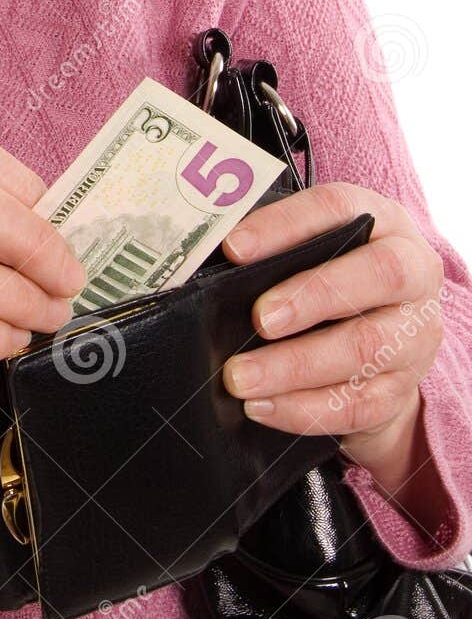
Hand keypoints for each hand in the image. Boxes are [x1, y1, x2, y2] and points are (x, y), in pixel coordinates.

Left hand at [219, 182, 445, 485]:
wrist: (386, 351)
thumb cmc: (332, 283)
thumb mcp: (312, 253)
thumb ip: (271, 250)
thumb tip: (204, 257)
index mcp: (383, 223)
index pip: (338, 208)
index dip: (285, 226)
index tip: (233, 248)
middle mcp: (413, 273)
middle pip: (378, 275)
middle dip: (312, 296)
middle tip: (259, 319)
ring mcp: (414, 335)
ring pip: (364, 349)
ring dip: (295, 366)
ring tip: (241, 377)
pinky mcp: (401, 390)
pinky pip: (358, 405)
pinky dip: (304, 409)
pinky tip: (262, 407)